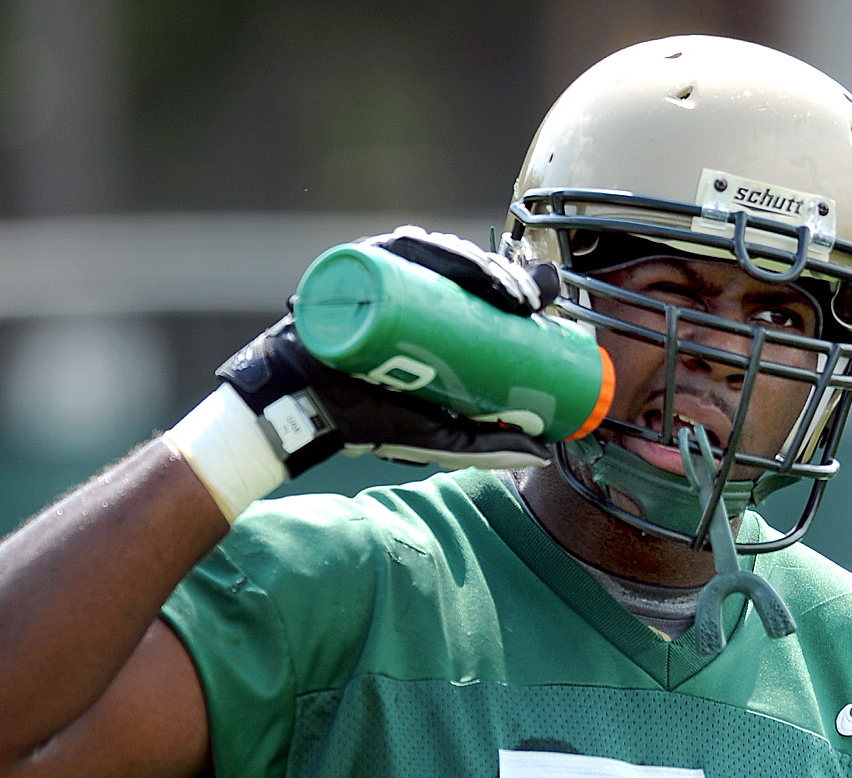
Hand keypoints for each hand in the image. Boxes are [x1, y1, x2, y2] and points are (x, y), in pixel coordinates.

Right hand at [215, 227, 553, 474]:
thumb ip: (488, 443)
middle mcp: (412, 291)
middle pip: (468, 272)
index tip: (544, 311)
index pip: (483, 296)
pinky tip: (458, 265)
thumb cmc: (368, 417)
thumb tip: (543, 453)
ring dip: (480, 264)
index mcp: (434, 319)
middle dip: (505, 279)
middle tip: (529, 303)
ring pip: (442, 255)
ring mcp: (385, 274)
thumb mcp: (441, 435)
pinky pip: (401, 250)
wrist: (307, 411)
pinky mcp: (358, 266)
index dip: (517, 295)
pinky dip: (434, 252)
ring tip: (505, 291)